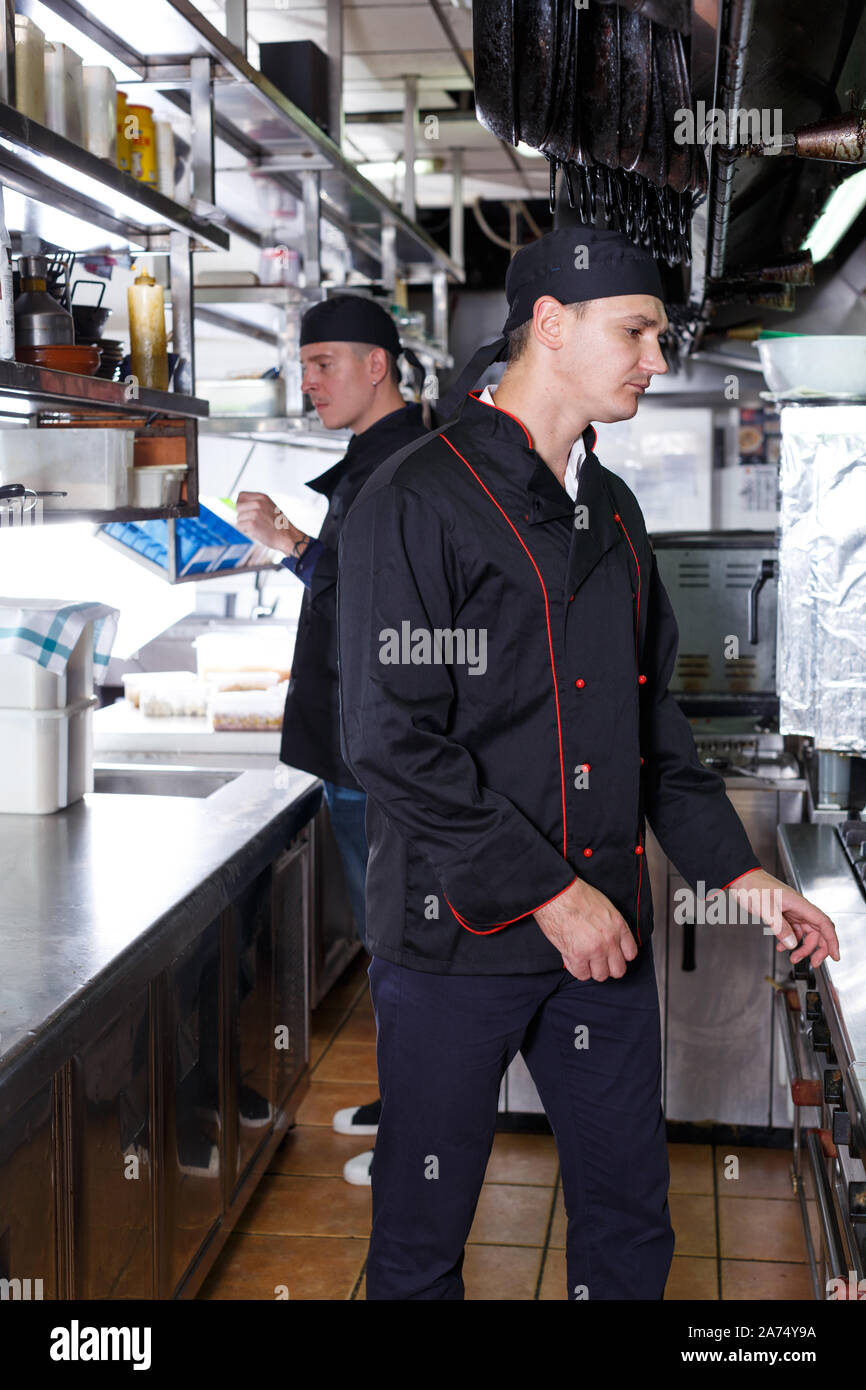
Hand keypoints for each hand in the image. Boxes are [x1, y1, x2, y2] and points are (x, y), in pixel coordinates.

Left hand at [235, 491, 299, 554]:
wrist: (288, 537)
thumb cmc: (279, 525)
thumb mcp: (269, 507)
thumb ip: (256, 504)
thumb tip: (238, 505)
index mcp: (262, 497)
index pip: (241, 495)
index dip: (241, 504)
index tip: (244, 510)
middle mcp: (258, 503)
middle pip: (238, 507)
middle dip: (243, 515)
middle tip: (253, 521)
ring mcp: (254, 513)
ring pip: (239, 518)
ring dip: (245, 524)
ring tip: (258, 527)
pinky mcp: (252, 524)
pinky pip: (239, 526)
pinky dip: (245, 531)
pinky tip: (256, 532)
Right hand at [534, 878, 637, 981]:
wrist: (558, 894)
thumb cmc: (576, 895)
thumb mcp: (605, 907)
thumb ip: (612, 926)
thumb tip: (611, 940)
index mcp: (618, 926)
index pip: (630, 954)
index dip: (620, 956)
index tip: (612, 955)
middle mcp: (610, 941)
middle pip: (618, 970)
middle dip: (607, 967)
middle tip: (597, 961)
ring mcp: (595, 950)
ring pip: (600, 975)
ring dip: (591, 969)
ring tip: (583, 959)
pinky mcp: (577, 956)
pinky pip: (582, 974)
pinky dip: (577, 969)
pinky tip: (572, 958)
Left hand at [721, 868, 839, 966]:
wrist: (742, 878)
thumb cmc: (754, 886)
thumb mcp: (767, 909)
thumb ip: (780, 927)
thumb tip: (792, 943)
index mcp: (800, 904)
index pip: (824, 924)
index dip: (831, 941)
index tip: (834, 955)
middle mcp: (799, 908)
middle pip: (817, 931)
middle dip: (817, 949)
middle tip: (813, 962)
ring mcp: (791, 911)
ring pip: (805, 932)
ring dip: (802, 947)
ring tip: (793, 957)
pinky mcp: (783, 914)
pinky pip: (792, 930)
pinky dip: (790, 940)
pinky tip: (782, 946)